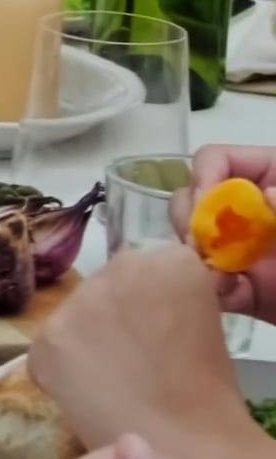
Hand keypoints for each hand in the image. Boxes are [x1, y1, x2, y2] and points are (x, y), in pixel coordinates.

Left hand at [31, 243, 250, 458]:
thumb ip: (169, 294)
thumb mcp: (203, 321)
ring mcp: (75, 304)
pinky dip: (64, 365)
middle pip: (107, 283)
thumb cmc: (204, 392)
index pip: (149, 262)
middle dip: (114, 312)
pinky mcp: (44, 340)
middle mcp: (118, 269)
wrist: (180, 448)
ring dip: (87, 336)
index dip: (152, 299)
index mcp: (170, 260)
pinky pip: (50, 345)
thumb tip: (147, 298)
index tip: (161, 326)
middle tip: (135, 355)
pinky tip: (91, 390)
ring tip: (114, 377)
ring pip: (75, 312)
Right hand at [199, 144, 275, 320]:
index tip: (206, 210)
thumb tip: (268, 194)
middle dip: (192, 221)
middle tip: (201, 248)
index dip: (204, 178)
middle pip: (194, 199)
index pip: (219, 160)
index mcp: (274, 178)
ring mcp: (245, 250)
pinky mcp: (243, 290)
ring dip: (195, 259)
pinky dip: (211, 293)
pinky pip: (208, 287)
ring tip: (220, 277)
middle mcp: (252, 211)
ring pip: (192, 243)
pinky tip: (231, 297)